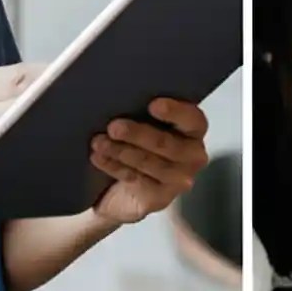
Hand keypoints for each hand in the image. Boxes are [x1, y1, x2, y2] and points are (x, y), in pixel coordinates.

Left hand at [90, 99, 209, 224]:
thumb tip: (120, 92)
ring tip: (98, 141)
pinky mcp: (160, 198)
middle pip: (167, 144)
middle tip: (113, 126)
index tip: (153, 104)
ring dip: (121, 150)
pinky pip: (137, 179)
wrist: (118, 188)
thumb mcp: (140, 123)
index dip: (175, 112)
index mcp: (192, 131)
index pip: (193, 119)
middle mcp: (192, 156)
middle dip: (138, 134)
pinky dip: (114, 166)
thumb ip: (141, 109)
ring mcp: (179, 180)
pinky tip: (98, 157)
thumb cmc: (133, 143)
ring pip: (150, 162)